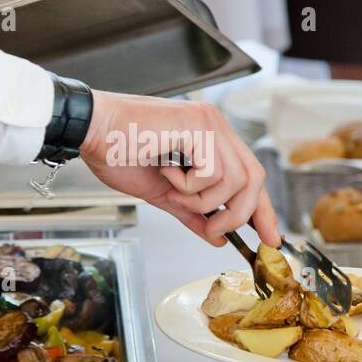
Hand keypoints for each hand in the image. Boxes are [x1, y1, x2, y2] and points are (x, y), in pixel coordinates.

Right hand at [79, 90, 280, 247]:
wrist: (91, 131)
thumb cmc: (119, 153)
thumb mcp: (164, 193)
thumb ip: (193, 213)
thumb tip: (218, 237)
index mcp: (211, 138)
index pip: (251, 176)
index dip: (263, 210)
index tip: (270, 238)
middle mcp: (216, 126)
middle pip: (254, 180)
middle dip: (237, 213)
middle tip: (211, 228)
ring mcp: (209, 123)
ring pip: (234, 180)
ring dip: (202, 200)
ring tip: (172, 190)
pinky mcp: (198, 126)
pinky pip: (211, 173)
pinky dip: (187, 185)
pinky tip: (165, 170)